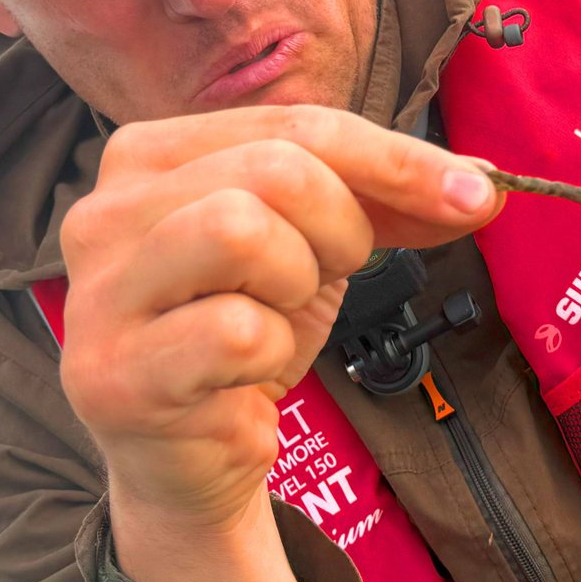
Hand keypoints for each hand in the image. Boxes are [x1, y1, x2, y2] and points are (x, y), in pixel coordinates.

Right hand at [59, 104, 499, 526]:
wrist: (193, 457)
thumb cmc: (244, 332)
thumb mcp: (317, 245)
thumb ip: (387, 201)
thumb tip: (481, 188)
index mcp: (149, 155)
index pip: (297, 124)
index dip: (398, 160)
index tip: (477, 196)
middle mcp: (103, 210)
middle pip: (278, 170)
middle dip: (342, 228)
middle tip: (333, 274)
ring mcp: (99, 293)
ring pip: (242, 231)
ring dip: (297, 283)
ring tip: (276, 318)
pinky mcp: (113, 373)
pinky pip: (235, 332)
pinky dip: (270, 353)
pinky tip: (243, 374)